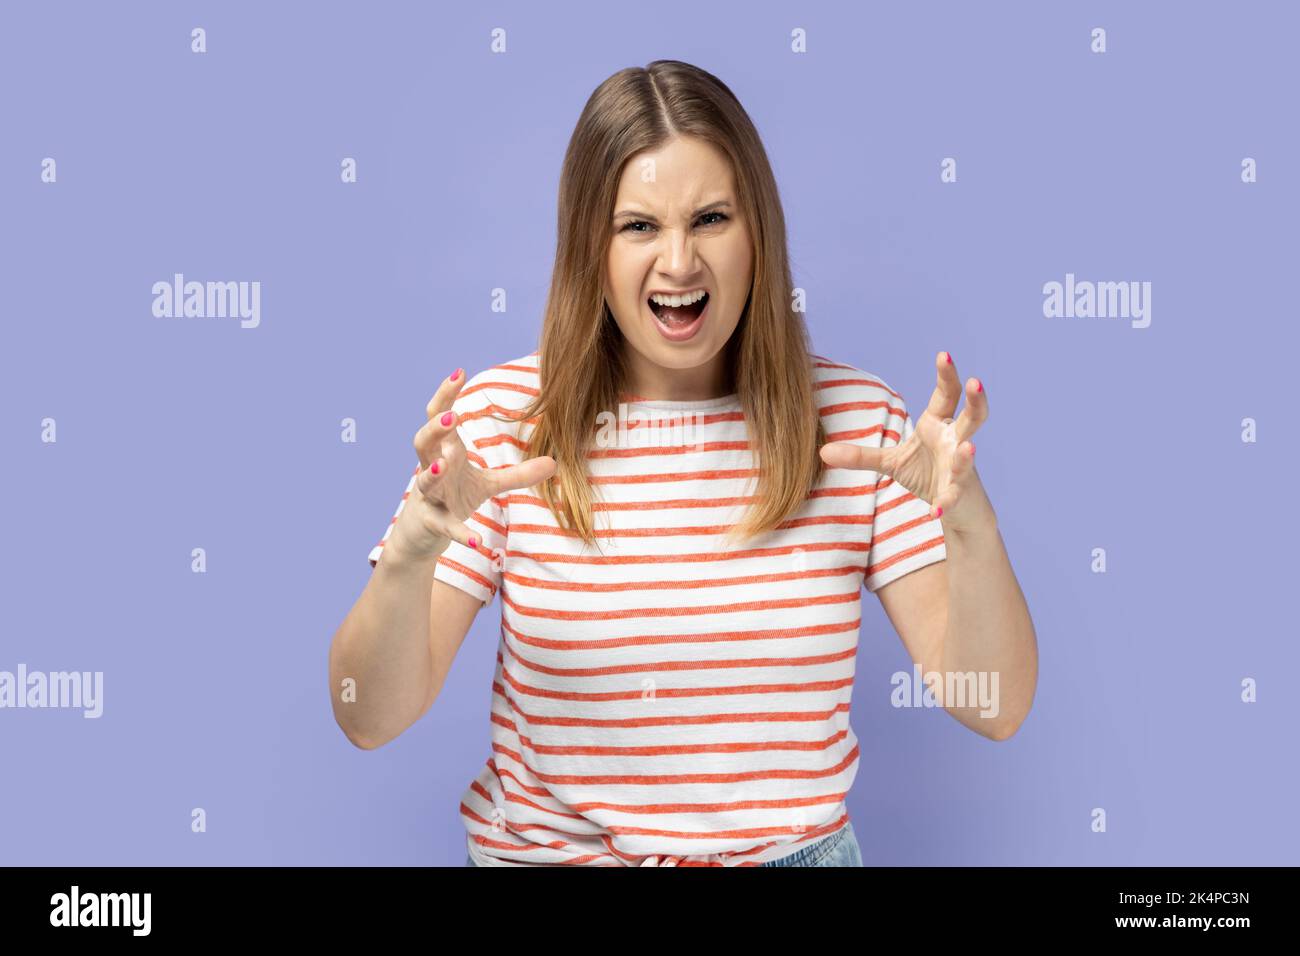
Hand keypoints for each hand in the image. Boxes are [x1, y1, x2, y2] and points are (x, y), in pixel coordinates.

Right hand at [390, 368, 556, 560]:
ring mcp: (429, 496)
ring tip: (443, 463)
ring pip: (424, 479)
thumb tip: (555, 462)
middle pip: (423, 440)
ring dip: (432, 470)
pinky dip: (460, 532)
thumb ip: (519, 474)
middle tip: (452, 415)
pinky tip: (477, 541)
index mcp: (445, 451)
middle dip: (435, 427)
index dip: (446, 394)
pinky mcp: (432, 523)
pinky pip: (444, 525)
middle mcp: (432, 469)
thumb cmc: (453, 497)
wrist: (423, 535)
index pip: (439, 416)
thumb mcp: (488, 484)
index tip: (459, 372)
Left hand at [819, 351, 995, 534]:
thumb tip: (822, 451)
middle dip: (977, 400)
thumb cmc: (926, 473)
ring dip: (966, 454)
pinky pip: (953, 496)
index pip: (946, 395)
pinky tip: (935, 510)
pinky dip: (945, 502)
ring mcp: (960, 467)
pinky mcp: (958, 494)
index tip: (943, 354)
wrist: (953, 507)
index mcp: (938, 425)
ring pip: (968, 456)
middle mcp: (954, 442)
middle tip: (975, 381)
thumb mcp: (890, 462)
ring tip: (969, 448)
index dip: (947, 375)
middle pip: (973, 416)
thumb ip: (861, 455)